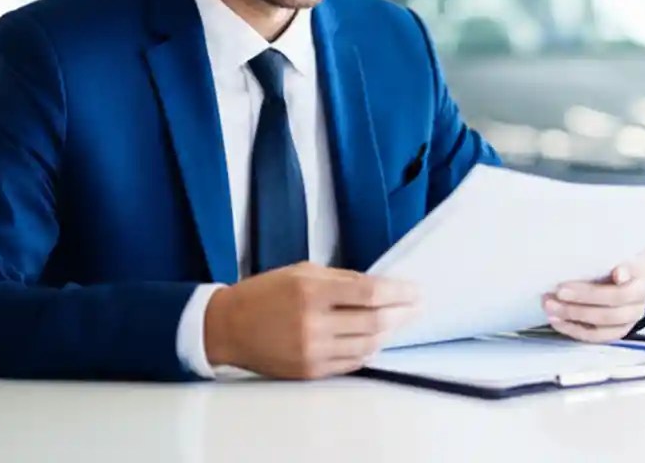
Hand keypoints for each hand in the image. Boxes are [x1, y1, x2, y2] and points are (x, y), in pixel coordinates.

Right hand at [204, 262, 418, 378]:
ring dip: (388, 333)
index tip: (416, 291)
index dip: (399, 293)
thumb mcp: (301, 272)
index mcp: (312, 292)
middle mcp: (314, 324)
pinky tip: (376, 340)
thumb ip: (341, 279)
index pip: (369, 293)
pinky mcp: (309, 372)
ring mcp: (312, 351)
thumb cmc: (265, 293)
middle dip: (401, 314)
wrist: (228, 327)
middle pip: (374, 322)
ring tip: (400, 322)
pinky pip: (351, 363)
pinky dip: (369, 351)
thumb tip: (378, 287)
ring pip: (367, 345)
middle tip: (417, 307)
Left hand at [543, 245, 644, 342]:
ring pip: (605, 321)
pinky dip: (574, 329)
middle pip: (617, 299)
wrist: (625, 279)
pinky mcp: (618, 331)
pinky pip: (597, 336)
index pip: (637, 269)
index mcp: (642, 269)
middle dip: (586, 296)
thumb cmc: (614, 259)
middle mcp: (642, 295)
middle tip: (559, 291)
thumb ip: (611, 244)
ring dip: (575, 314)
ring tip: (550, 306)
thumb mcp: (616, 247)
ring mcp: (632, 316)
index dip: (627, 271)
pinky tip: (556, 320)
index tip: (616, 273)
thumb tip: (597, 238)